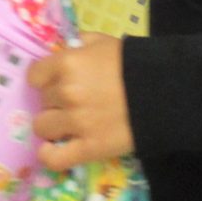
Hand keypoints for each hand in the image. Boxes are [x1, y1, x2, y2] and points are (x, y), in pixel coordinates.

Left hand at [26, 32, 134, 170]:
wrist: (166, 92)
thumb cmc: (135, 63)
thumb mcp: (104, 43)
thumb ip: (79, 44)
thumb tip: (63, 50)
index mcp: (67, 64)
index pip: (35, 75)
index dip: (43, 80)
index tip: (53, 83)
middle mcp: (66, 93)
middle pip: (43, 100)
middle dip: (55, 100)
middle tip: (74, 102)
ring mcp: (76, 122)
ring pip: (42, 127)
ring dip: (52, 125)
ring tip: (67, 124)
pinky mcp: (89, 147)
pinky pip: (54, 158)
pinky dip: (49, 156)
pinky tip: (53, 150)